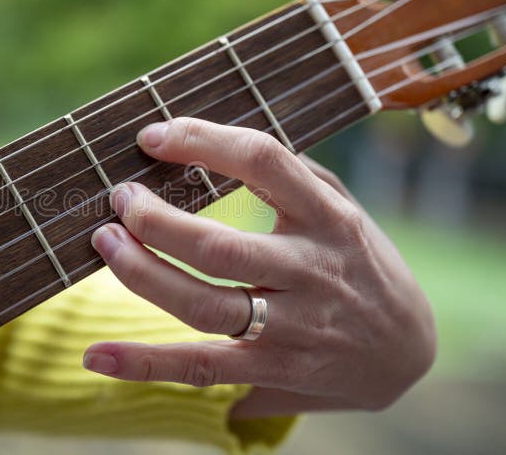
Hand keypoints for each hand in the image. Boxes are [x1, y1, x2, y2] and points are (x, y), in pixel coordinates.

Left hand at [84, 117, 435, 416]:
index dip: (203, 141)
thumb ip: (293, 175)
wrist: (408, 350)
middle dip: (158, 222)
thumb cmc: (362, 263)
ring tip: (106, 246)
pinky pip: (202, 368)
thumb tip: (219, 140)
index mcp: (328, 217)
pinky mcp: (274, 369)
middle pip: (221, 247)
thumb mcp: (346, 207)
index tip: (153, 136)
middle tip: (119, 200)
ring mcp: (293, 326)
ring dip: (143, 277)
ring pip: (206, 307)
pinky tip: (97, 355)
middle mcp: (311, 271)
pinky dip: (145, 365)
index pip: (264, 163)